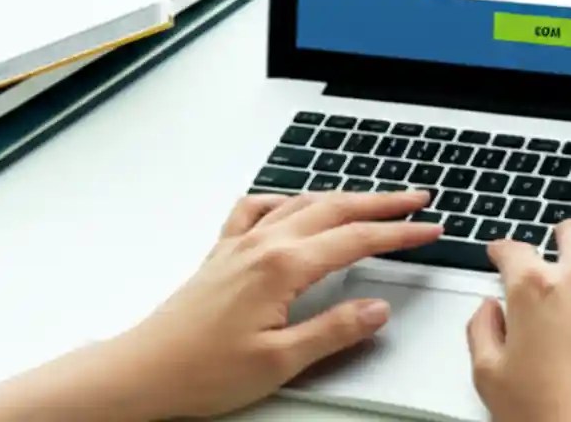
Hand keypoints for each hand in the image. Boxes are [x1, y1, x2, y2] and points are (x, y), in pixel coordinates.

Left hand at [113, 190, 440, 418]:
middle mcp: (262, 245)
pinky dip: (285, 201)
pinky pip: (258, 210)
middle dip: (381, 202)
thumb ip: (334, 330)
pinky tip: (292, 206)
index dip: (399, 234)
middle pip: (335, 209)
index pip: (357, 240)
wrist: (142, 372)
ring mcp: (240, 244)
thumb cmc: (201, 371)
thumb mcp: (281, 361)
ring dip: (343, 197)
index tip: (429, 229)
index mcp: (282, 267)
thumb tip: (377, 310)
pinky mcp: (222, 254)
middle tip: (416, 200)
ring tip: (371, 199)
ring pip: (302, 204)